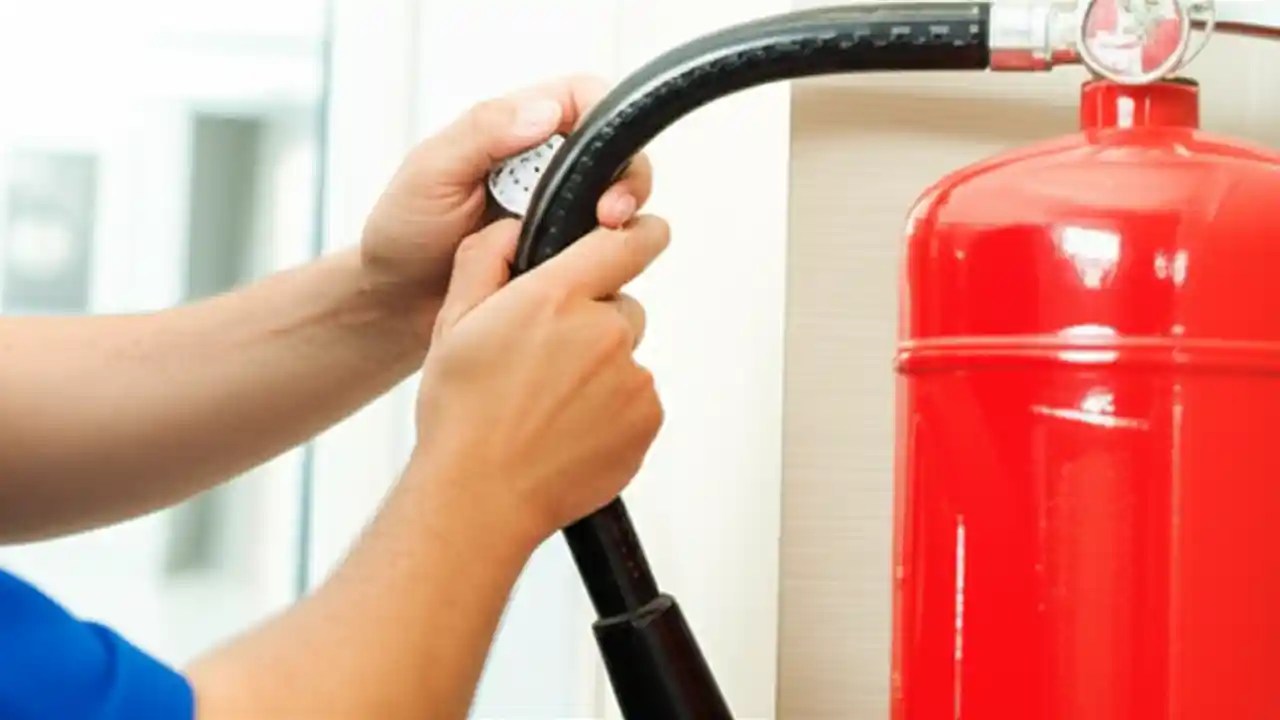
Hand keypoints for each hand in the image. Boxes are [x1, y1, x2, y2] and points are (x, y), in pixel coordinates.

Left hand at [360, 75, 653, 327]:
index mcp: (516, 129)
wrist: (394, 304)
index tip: (605, 155)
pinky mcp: (564, 257)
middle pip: (615, 153)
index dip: (607, 118)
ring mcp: (558, 213)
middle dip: (627, 180)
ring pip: (618, 204)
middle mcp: (545, 167)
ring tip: (603, 248)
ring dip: (621, 224)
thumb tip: (545, 112)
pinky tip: (588, 275)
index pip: (584, 99)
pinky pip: (604, 251)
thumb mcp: (430, 172)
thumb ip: (482, 133)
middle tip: (611, 215)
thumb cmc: (403, 233)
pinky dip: (605, 259)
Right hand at [410, 215, 668, 549]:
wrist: (481, 497)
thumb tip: (513, 228)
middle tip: (544, 361)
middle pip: (621, 306)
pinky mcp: (647, 420)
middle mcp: (604, 332)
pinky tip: (569, 429)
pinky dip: (613, 410)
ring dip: (600, 371)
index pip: (627, 242)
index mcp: (556, 297)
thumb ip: (485, 258)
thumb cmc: (462, 415)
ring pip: (626, 356)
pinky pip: (637, 399)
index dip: (635, 234)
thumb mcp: (454, 322)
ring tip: (550, 404)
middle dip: (592, 323)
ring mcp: (632, 379)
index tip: (637, 236)